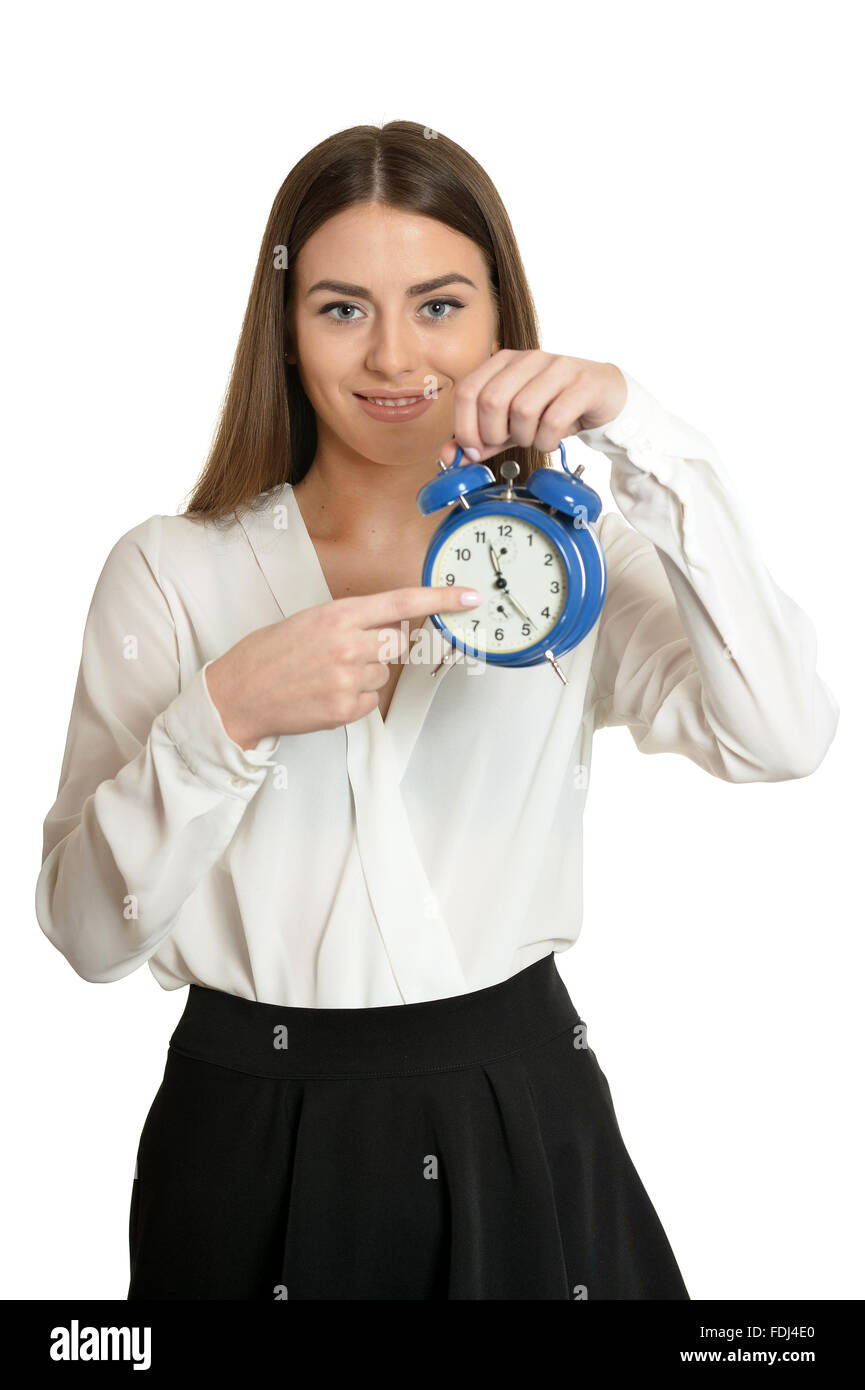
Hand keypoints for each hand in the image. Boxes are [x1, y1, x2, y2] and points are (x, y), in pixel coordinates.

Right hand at [204, 585, 482, 743]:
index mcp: (338, 615)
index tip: (469, 597)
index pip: (402, 602)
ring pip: (384, 673)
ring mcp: (349, 679)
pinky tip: (326, 694)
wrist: (239, 695)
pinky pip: (372, 699)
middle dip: (382, 648)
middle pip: (397, 642)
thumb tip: (394, 624)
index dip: (440, 599)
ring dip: (364, 675)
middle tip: (346, 653)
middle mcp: (348, 644)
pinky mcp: (347, 709)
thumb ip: (353, 621)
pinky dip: (356, 698)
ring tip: (325, 676)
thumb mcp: (309, 621)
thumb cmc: (270, 654)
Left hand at [437, 350, 626, 465]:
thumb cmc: (552, 408)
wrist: (603, 396)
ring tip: (534, 437)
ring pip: (523, 411)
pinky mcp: (582, 383)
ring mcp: (557, 367)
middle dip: (494, 435)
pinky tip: (551, 439)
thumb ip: (480, 438)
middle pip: (491, 401)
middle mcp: (528, 358)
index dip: (465, 428)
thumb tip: (449, 457)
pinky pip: (553, 420)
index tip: (474, 450)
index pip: (466, 392)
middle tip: (508, 442)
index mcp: (503, 362)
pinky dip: (548, 440)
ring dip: (525, 437)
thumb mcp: (510, 425)